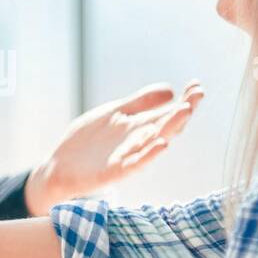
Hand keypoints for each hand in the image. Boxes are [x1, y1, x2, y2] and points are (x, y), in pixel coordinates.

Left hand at [24, 81, 203, 214]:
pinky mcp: (116, 171)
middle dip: (184, 110)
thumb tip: (171, 90)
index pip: (168, 112)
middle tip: (197, 94)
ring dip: (171, 127)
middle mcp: (139, 141)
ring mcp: (129, 156)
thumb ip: (140, 103)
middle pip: (167, 125)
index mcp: (140, 127)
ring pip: (156, 141)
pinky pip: (137, 163)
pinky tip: (161, 143)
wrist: (60, 167)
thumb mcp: (114, 113)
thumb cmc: (88, 142)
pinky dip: (149, 154)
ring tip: (185, 111)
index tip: (196, 85)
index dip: (183, 100)